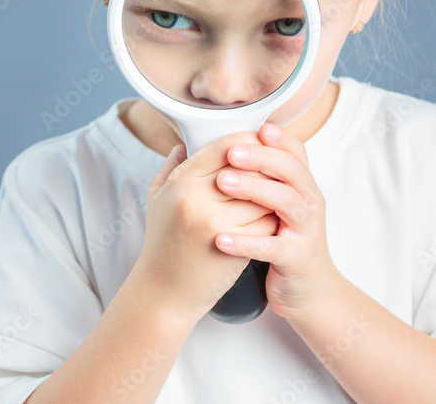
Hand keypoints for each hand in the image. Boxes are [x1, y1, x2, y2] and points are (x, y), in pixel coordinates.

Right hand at [134, 133, 280, 323]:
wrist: (163, 292)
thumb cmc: (161, 244)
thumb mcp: (157, 199)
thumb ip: (172, 167)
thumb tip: (186, 142)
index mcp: (181, 182)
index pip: (224, 147)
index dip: (248, 142)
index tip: (260, 144)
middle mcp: (197, 199)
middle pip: (248, 168)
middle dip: (266, 166)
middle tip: (277, 166)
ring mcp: (216, 223)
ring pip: (264, 194)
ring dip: (274, 193)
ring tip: (278, 192)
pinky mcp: (234, 245)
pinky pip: (267, 222)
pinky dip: (272, 218)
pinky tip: (271, 218)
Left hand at [211, 121, 339, 321]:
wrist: (309, 292)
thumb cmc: (283, 242)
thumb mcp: (276, 207)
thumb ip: (261, 179)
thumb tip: (223, 145)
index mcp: (302, 186)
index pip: (295, 153)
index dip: (279, 139)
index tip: (255, 128)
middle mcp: (309, 203)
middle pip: (291, 170)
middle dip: (261, 157)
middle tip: (231, 152)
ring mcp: (305, 230)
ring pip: (286, 201)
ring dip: (254, 188)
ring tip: (222, 182)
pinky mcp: (297, 258)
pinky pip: (272, 247)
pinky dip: (246, 241)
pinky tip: (220, 239)